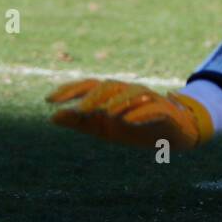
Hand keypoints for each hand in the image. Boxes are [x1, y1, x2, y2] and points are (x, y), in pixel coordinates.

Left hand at [47, 79, 213, 149]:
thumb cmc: (135, 128)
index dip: (69, 90)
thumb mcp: (103, 129)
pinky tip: (130, 121)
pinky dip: (142, 112)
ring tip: (106, 112)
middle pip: (110, 87)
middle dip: (94, 97)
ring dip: (119, 100)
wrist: (173, 136)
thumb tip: (52, 117)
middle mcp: (129, 93)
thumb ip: (80, 122)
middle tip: (80, 110)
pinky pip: (155, 109)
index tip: (48, 99)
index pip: (89, 86)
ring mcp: (149, 100)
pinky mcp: (167, 112)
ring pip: (134, 92)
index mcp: (111, 95)